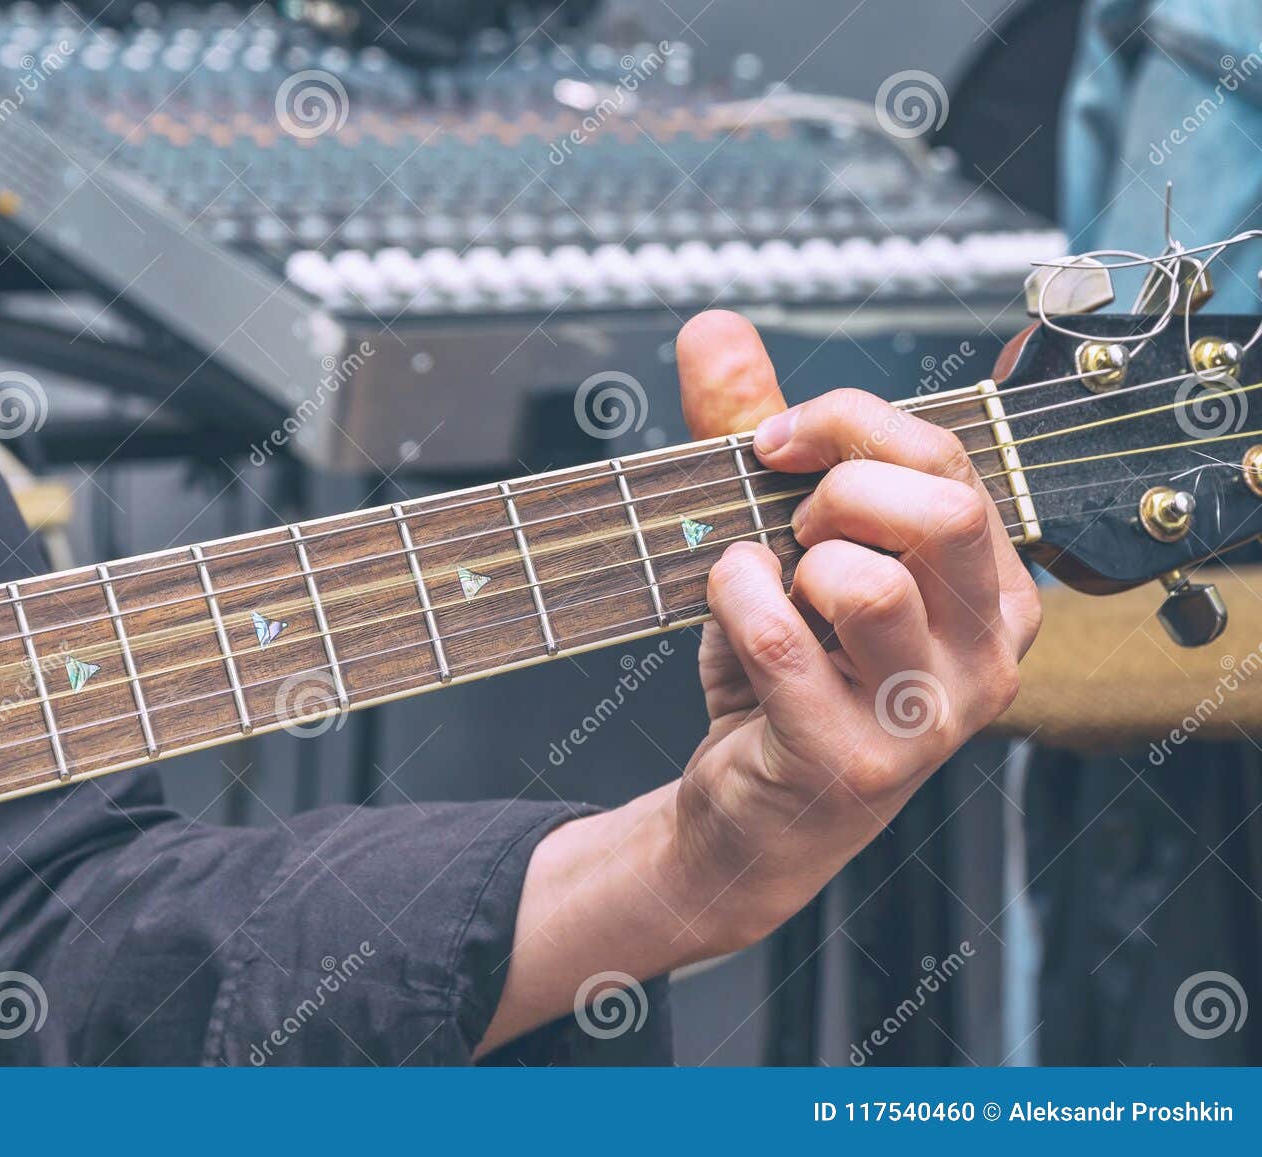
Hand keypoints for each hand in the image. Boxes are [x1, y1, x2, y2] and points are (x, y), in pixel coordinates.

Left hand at [670, 311, 1041, 938]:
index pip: (950, 458)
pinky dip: (735, 605)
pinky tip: (732, 614)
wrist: (752, 811)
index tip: (771, 442)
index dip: (847, 426)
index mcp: (992, 587)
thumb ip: (754, 436)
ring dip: (789, 562)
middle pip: (944, 508)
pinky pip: (784, 643)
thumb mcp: (780, 543)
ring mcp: (930, 715)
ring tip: (770, 586)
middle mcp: (987, 651)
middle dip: (839, 491)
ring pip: (871, 581)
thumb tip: (710, 327)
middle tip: (790, 528)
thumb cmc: (784, 674)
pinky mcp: (858, 762)